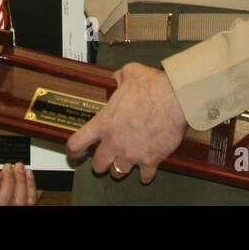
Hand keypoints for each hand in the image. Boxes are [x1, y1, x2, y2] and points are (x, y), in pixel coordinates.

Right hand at [0, 162, 40, 205]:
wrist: (7, 185)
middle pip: (1, 200)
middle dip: (7, 180)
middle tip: (8, 166)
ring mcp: (11, 206)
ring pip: (18, 201)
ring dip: (20, 180)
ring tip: (19, 167)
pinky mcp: (25, 205)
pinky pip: (30, 199)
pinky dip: (31, 184)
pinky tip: (28, 172)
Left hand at [65, 63, 187, 183]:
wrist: (176, 98)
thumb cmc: (153, 87)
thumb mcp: (129, 73)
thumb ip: (119, 78)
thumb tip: (118, 77)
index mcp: (104, 123)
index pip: (77, 143)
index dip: (72, 150)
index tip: (74, 152)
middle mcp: (114, 142)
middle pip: (98, 165)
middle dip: (100, 162)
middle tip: (105, 158)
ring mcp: (132, 154)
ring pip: (118, 173)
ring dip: (120, 168)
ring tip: (125, 162)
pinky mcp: (151, 160)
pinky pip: (145, 176)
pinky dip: (145, 174)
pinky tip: (146, 169)